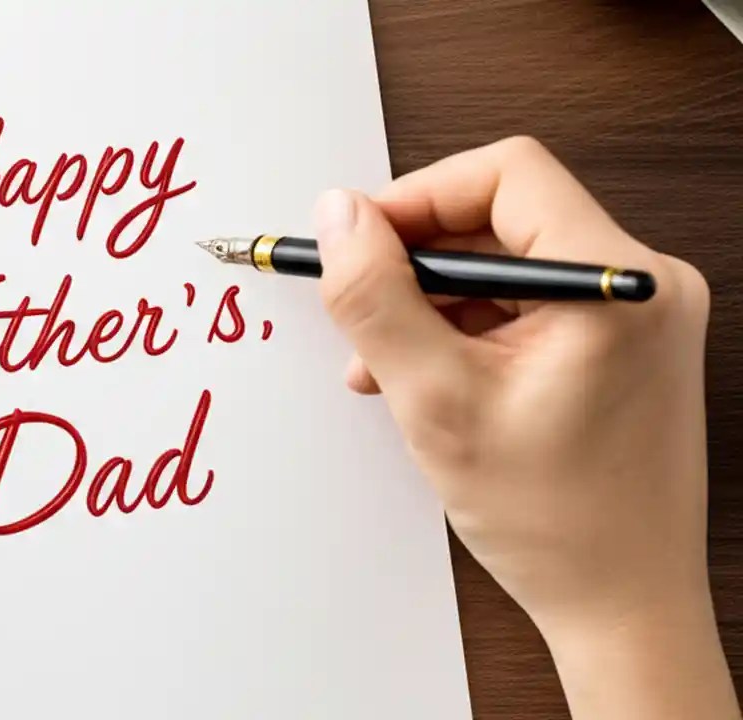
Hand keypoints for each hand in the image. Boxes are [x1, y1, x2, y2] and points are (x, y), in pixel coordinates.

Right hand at [314, 136, 737, 717]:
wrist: (623, 606)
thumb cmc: (555, 523)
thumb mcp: (437, 402)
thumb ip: (377, 299)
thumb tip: (337, 216)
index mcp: (619, 282)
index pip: (507, 174)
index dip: (417, 197)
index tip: (356, 241)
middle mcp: (643, 283)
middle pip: (503, 217)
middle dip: (416, 261)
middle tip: (357, 309)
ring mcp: (638, 314)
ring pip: (507, 264)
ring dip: (433, 301)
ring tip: (382, 365)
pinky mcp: (622, 343)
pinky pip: (528, 303)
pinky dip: (468, 328)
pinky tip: (426, 376)